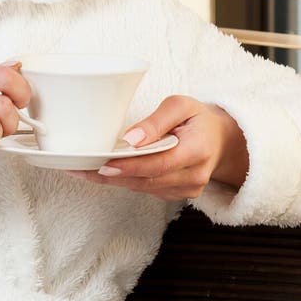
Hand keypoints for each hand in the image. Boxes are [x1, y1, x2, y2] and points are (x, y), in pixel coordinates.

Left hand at [64, 94, 249, 200]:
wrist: (219, 139)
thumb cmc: (196, 118)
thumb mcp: (181, 106)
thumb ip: (157, 120)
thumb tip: (131, 138)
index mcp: (198, 150)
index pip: (160, 163)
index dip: (131, 166)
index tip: (105, 164)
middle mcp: (194, 175)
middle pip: (148, 180)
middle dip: (113, 176)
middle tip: (81, 169)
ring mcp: (187, 189)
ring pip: (144, 188)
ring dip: (113, 181)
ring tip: (83, 170)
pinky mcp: (178, 194)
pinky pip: (147, 190)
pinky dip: (125, 181)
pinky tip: (103, 173)